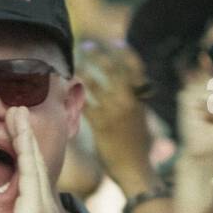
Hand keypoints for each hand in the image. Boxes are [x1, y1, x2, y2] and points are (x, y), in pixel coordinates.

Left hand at [0, 107, 59, 212]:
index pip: (26, 175)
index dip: (21, 153)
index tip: (14, 133)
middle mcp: (39, 204)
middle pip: (32, 161)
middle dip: (25, 135)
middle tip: (18, 111)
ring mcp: (39, 204)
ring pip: (32, 159)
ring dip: (24, 133)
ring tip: (18, 111)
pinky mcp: (33, 207)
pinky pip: (28, 168)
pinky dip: (24, 148)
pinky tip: (19, 131)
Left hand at [79, 40, 158, 194]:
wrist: (136, 170)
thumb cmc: (138, 147)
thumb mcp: (141, 120)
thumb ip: (134, 105)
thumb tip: (129, 93)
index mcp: (141, 99)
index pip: (136, 68)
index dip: (125, 53)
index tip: (115, 42)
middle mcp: (129, 102)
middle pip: (115, 70)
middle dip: (101, 55)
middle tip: (87, 45)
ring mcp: (115, 113)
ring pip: (98, 85)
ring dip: (85, 72)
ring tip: (76, 64)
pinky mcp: (102, 125)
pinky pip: (88, 104)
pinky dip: (78, 95)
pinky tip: (70, 88)